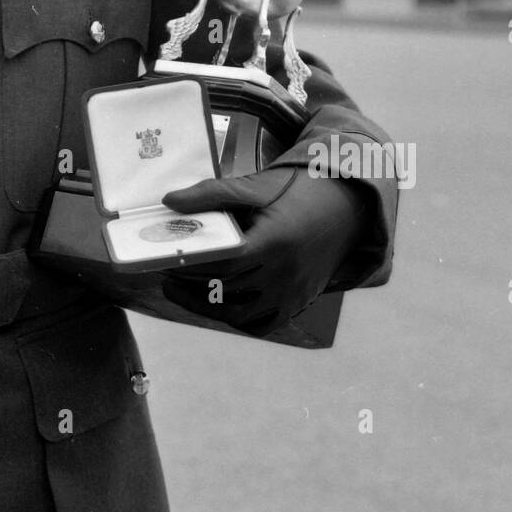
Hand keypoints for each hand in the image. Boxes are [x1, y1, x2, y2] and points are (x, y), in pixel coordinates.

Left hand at [160, 166, 368, 334]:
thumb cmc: (296, 191)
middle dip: (190, 284)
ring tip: (183, 292)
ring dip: (207, 307)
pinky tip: (217, 305)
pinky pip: (263, 324)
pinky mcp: (299, 302)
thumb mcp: (254, 187)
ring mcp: (294, 293)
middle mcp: (286, 273)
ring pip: (240, 314)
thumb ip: (210, 194)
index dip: (191, 265)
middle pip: (226, 289)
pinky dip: (237, 320)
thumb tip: (169, 201)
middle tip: (166, 274)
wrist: (346, 205)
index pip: (224, 263)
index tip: (166, 260)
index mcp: (274, 242)